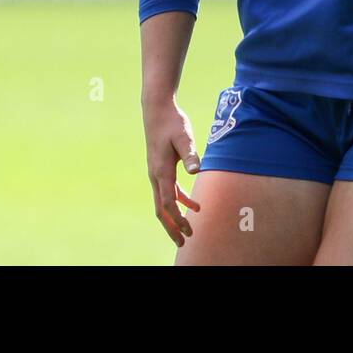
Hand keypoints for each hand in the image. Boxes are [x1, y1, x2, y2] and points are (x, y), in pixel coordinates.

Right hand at [143, 97, 201, 248]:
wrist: (157, 109)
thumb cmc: (172, 122)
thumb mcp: (184, 136)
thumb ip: (190, 154)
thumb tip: (196, 170)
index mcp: (161, 171)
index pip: (168, 202)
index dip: (178, 218)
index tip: (188, 230)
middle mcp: (156, 175)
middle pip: (161, 209)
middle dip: (172, 227)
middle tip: (183, 243)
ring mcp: (157, 173)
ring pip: (164, 202)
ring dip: (175, 217)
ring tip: (188, 230)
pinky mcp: (161, 168)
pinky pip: (169, 191)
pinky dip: (180, 200)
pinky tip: (194, 205)